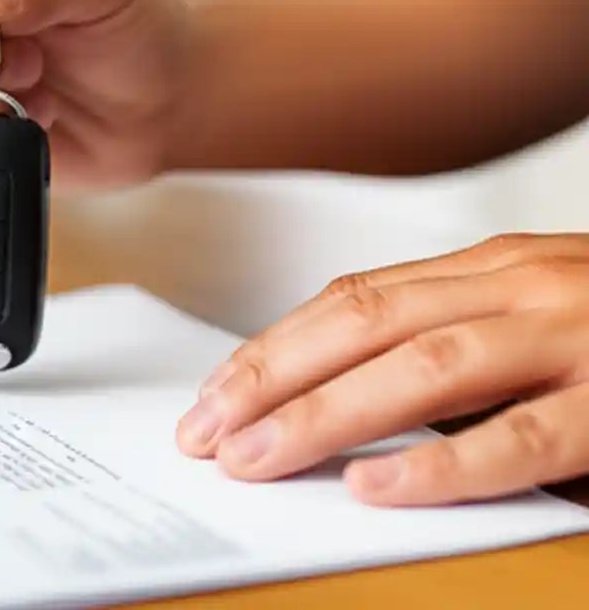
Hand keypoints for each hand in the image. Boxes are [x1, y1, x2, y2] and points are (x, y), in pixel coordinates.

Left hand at [175, 233, 588, 505]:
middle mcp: (524, 286)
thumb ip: (449, 343)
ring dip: (324, 418)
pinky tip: (377, 490)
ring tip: (257, 459)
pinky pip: (524, 436)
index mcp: (492, 268)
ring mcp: (576, 333)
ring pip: (422, 371)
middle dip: (269, 382)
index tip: (210, 398)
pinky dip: (445, 466)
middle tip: (206, 435)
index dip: (270, 350)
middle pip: (362, 326)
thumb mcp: (533, 318)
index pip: (349, 302)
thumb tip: (335, 400)